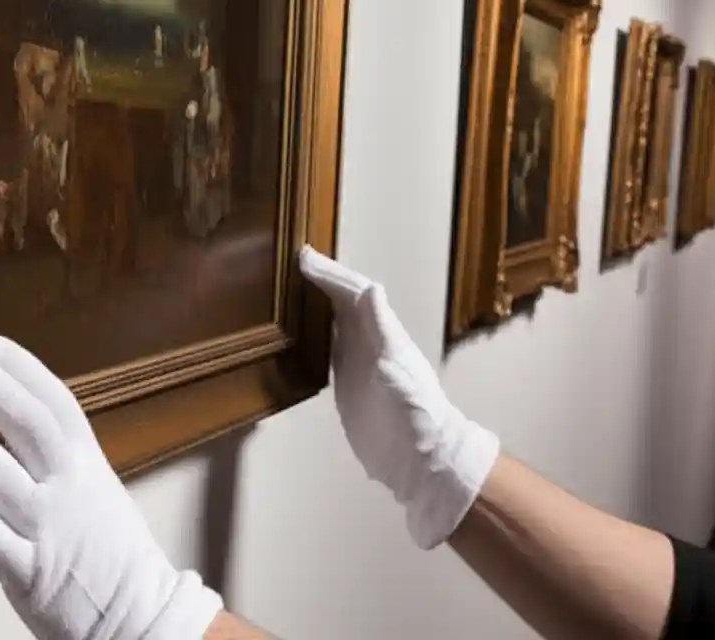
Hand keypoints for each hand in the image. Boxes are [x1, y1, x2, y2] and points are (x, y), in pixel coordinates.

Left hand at [0, 336, 223, 638]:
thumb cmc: (111, 557)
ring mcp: (49, 532)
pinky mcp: (29, 576)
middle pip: (28, 425)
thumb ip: (55, 460)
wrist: (140, 621)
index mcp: (88, 468)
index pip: (55, 404)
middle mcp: (69, 493)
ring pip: (0, 476)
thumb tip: (5, 417)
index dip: (22, 368)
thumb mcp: (96, 490)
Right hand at [300, 247, 499, 548]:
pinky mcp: (347, 384)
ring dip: (317, 302)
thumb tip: (371, 289)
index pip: (354, 295)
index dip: (332, 275)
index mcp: (383, 336)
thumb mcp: (399, 371)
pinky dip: (314, 332)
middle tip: (295, 262)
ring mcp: (359, 363)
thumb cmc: (416, 416)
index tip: (306, 257)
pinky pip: (329, 348)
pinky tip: (300, 331)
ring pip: (335, 322)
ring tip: (293, 287)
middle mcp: (370, 344)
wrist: (421, 458)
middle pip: (343, 302)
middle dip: (322, 280)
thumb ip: (385, 332)